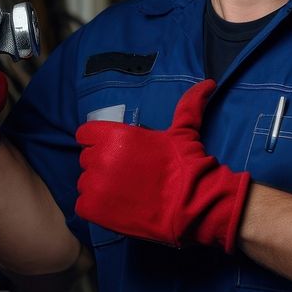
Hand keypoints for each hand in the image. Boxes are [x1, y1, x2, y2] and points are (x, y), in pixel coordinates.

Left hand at [75, 79, 250, 252]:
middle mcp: (101, 157)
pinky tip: (117, 208)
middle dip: (103, 164)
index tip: (116, 151)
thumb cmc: (184, 166)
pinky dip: (97, 208)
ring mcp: (95, 184)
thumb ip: (188, 104)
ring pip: (85, 182)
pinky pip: (83, 205)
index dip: (100, 141)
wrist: (190, 205)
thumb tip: (208, 83)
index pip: (86, 134)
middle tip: (127, 174)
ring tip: (124, 192)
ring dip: (99, 187)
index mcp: (116, 135)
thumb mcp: (184, 131)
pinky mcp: (93, 209)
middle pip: (87, 158)